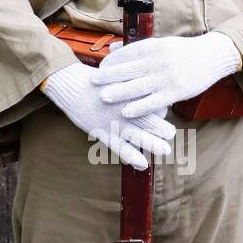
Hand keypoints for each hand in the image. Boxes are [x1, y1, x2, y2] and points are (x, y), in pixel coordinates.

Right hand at [42, 62, 175, 169]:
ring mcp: (114, 122)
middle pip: (149, 120)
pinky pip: (121, 148)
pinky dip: (132, 157)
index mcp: (130, 93)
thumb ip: (133, 86)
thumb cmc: (96, 82)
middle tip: (171, 134)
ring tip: (165, 150)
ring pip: (139, 136)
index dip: (161, 109)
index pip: (152, 103)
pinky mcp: (104, 133)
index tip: (163, 112)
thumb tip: (150, 89)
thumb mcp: (117, 77)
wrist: (72, 86)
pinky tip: (142, 164)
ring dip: (153, 144)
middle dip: (162, 129)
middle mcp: (125, 108)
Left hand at [90, 32, 241, 118]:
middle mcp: (157, 61)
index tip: (99, 68)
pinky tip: (126, 112)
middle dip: (108, 75)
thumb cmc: (183, 52)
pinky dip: (139, 107)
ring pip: (138, 85)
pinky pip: (153, 101)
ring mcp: (166, 77)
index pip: (126, 53)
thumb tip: (111, 48)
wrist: (211, 56)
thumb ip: (136, 49)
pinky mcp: (175, 91)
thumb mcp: (160, 44)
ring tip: (103, 97)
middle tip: (91, 81)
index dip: (111, 62)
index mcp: (153, 47)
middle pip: (128, 69)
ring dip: (119, 92)